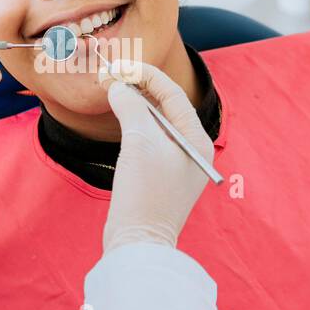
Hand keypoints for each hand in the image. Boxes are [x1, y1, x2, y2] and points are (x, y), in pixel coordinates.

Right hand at [99, 59, 213, 252]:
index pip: (173, 95)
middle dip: (140, 88)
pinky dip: (133, 124)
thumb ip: (131, 107)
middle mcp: (191, 150)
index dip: (146, 76)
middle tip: (113, 74)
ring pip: (155, 122)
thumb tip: (118, 86)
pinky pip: (148, 139)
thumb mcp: (138, 142)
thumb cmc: (144, 193)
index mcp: (196, 140)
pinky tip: (119, 115)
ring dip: (135, 104)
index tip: (121, 66)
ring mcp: (176, 165)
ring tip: (113, 88)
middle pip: (166, 107)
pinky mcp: (159, 177)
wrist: (138, 243)